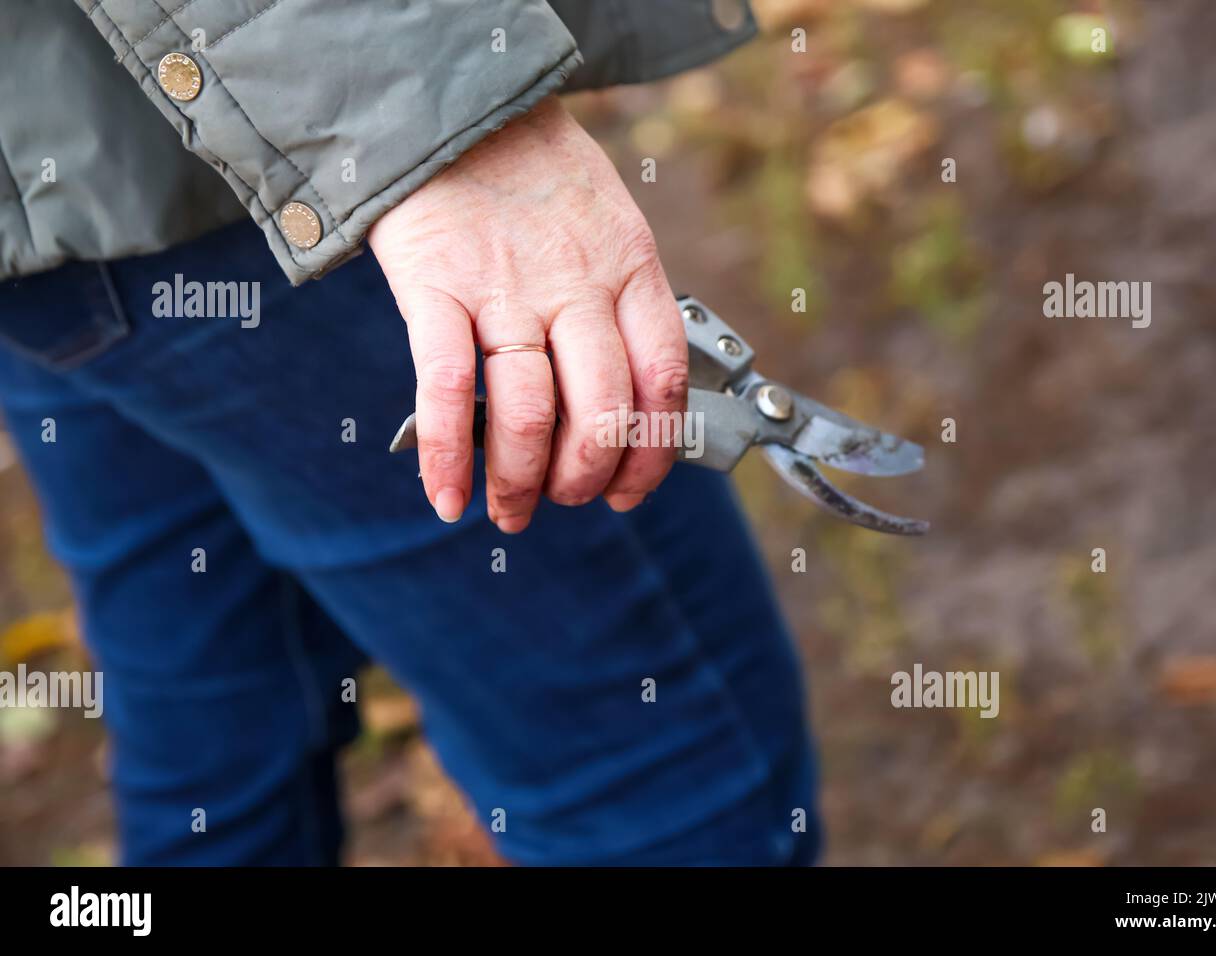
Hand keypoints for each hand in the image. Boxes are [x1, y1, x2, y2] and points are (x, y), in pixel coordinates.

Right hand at [369, 97, 686, 532]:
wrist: (455, 108)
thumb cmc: (537, 177)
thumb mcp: (609, 226)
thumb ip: (620, 304)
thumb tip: (622, 399)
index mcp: (630, 270)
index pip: (662, 383)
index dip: (652, 455)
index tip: (630, 490)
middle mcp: (577, 285)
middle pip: (602, 411)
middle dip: (585, 479)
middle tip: (562, 500)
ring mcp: (506, 289)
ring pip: (531, 412)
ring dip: (522, 481)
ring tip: (511, 511)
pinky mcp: (436, 288)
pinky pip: (447, 389)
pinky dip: (449, 456)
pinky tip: (449, 497)